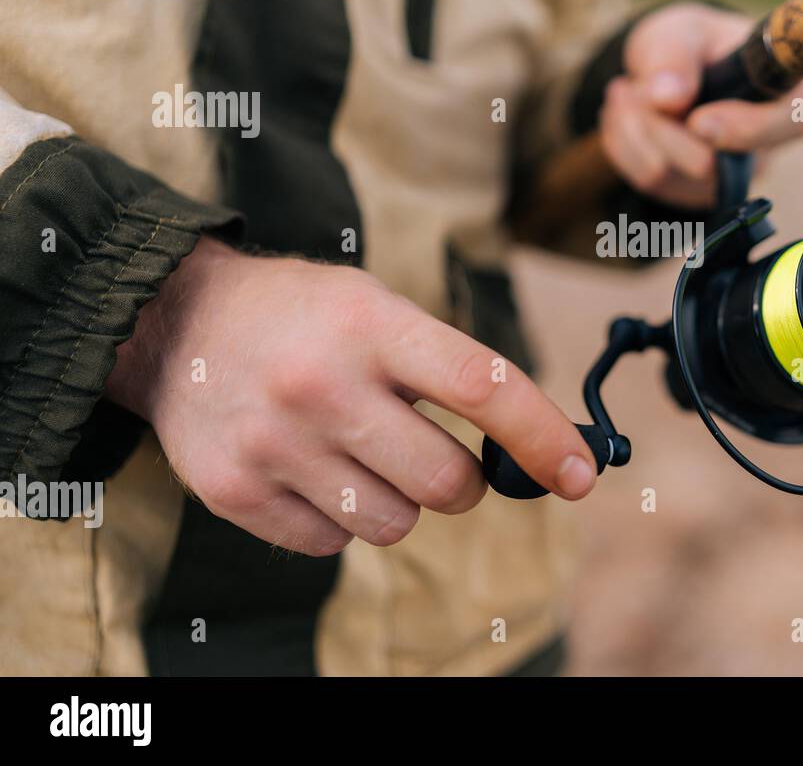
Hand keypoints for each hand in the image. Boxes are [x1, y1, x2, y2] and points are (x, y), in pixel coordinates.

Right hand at [105, 237, 593, 555]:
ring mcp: (273, 443)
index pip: (482, 387)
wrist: (174, 323)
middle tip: (436, 455)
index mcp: (371, 324)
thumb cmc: (303, 317)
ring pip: (394, 525)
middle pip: (447, 483)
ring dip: (399, 502)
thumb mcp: (375, 306)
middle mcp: (321, 384)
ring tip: (360, 454)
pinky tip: (311, 469)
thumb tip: (539, 446)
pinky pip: (331, 544)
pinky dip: (338, 519)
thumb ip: (449, 369)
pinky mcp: (233, 491)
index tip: (580, 474)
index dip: (544, 436)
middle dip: (464, 482)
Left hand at [599, 2, 802, 208]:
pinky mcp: (692, 194)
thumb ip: (675, 54)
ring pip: (665, 175)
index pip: (794, 122)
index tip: (698, 119)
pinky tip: (629, 116)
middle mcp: (763, 145)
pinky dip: (623, 143)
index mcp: (782, 92)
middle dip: (658, 122)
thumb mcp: (680, 29)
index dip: (745, 129)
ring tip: (631, 91)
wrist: (668, 68)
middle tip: (641, 87)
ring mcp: (727, 178)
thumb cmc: (691, 45)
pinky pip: (645, 183)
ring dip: (633, 127)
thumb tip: (668, 98)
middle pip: (706, 163)